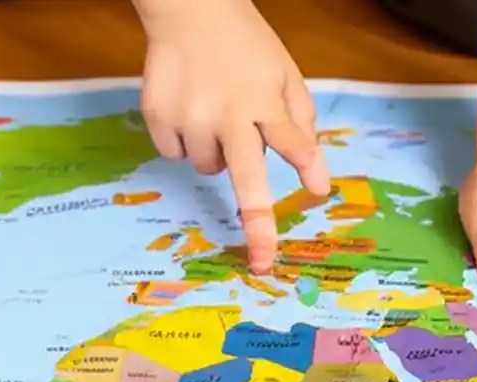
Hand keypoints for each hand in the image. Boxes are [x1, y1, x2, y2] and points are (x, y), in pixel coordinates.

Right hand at [136, 0, 330, 271]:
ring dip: (217, 153)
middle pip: (245, 177)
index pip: (291, 140)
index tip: (319, 192)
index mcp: (264, 100)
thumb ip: (300, 123)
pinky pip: (175, 154)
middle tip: (262, 261)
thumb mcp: (284, 76)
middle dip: (257, 224)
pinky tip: (190, 110)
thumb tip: (314, 177)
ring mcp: (189, 117)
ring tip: (217, 113)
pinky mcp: (158, 117)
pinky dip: (185, 142)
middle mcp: (227, 113)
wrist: (190, 10)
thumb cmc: (246, 47)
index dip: (305, 165)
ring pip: (208, 169)